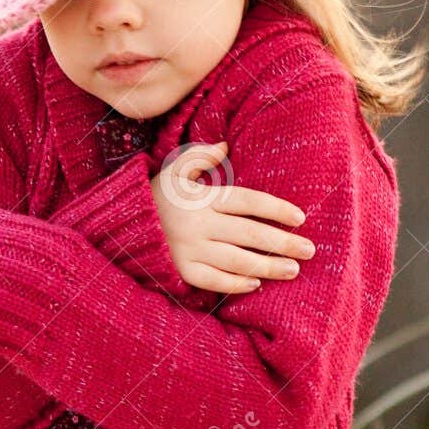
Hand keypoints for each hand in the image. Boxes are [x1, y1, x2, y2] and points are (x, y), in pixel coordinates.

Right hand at [149, 141, 315, 294]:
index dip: (275, 209)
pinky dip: (237, 284)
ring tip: (292, 270)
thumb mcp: (174, 170)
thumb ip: (200, 156)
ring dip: (267, 266)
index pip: (247, 201)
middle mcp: (199, 224)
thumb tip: (225, 145)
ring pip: (237, 260)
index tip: (299, 218)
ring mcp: (190, 249)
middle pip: (249, 234)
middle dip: (282, 243)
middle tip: (309, 250)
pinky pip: (214, 281)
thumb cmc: (156, 197)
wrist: (120, 226)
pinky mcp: (182, 270)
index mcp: (202, 197)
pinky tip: (257, 284)